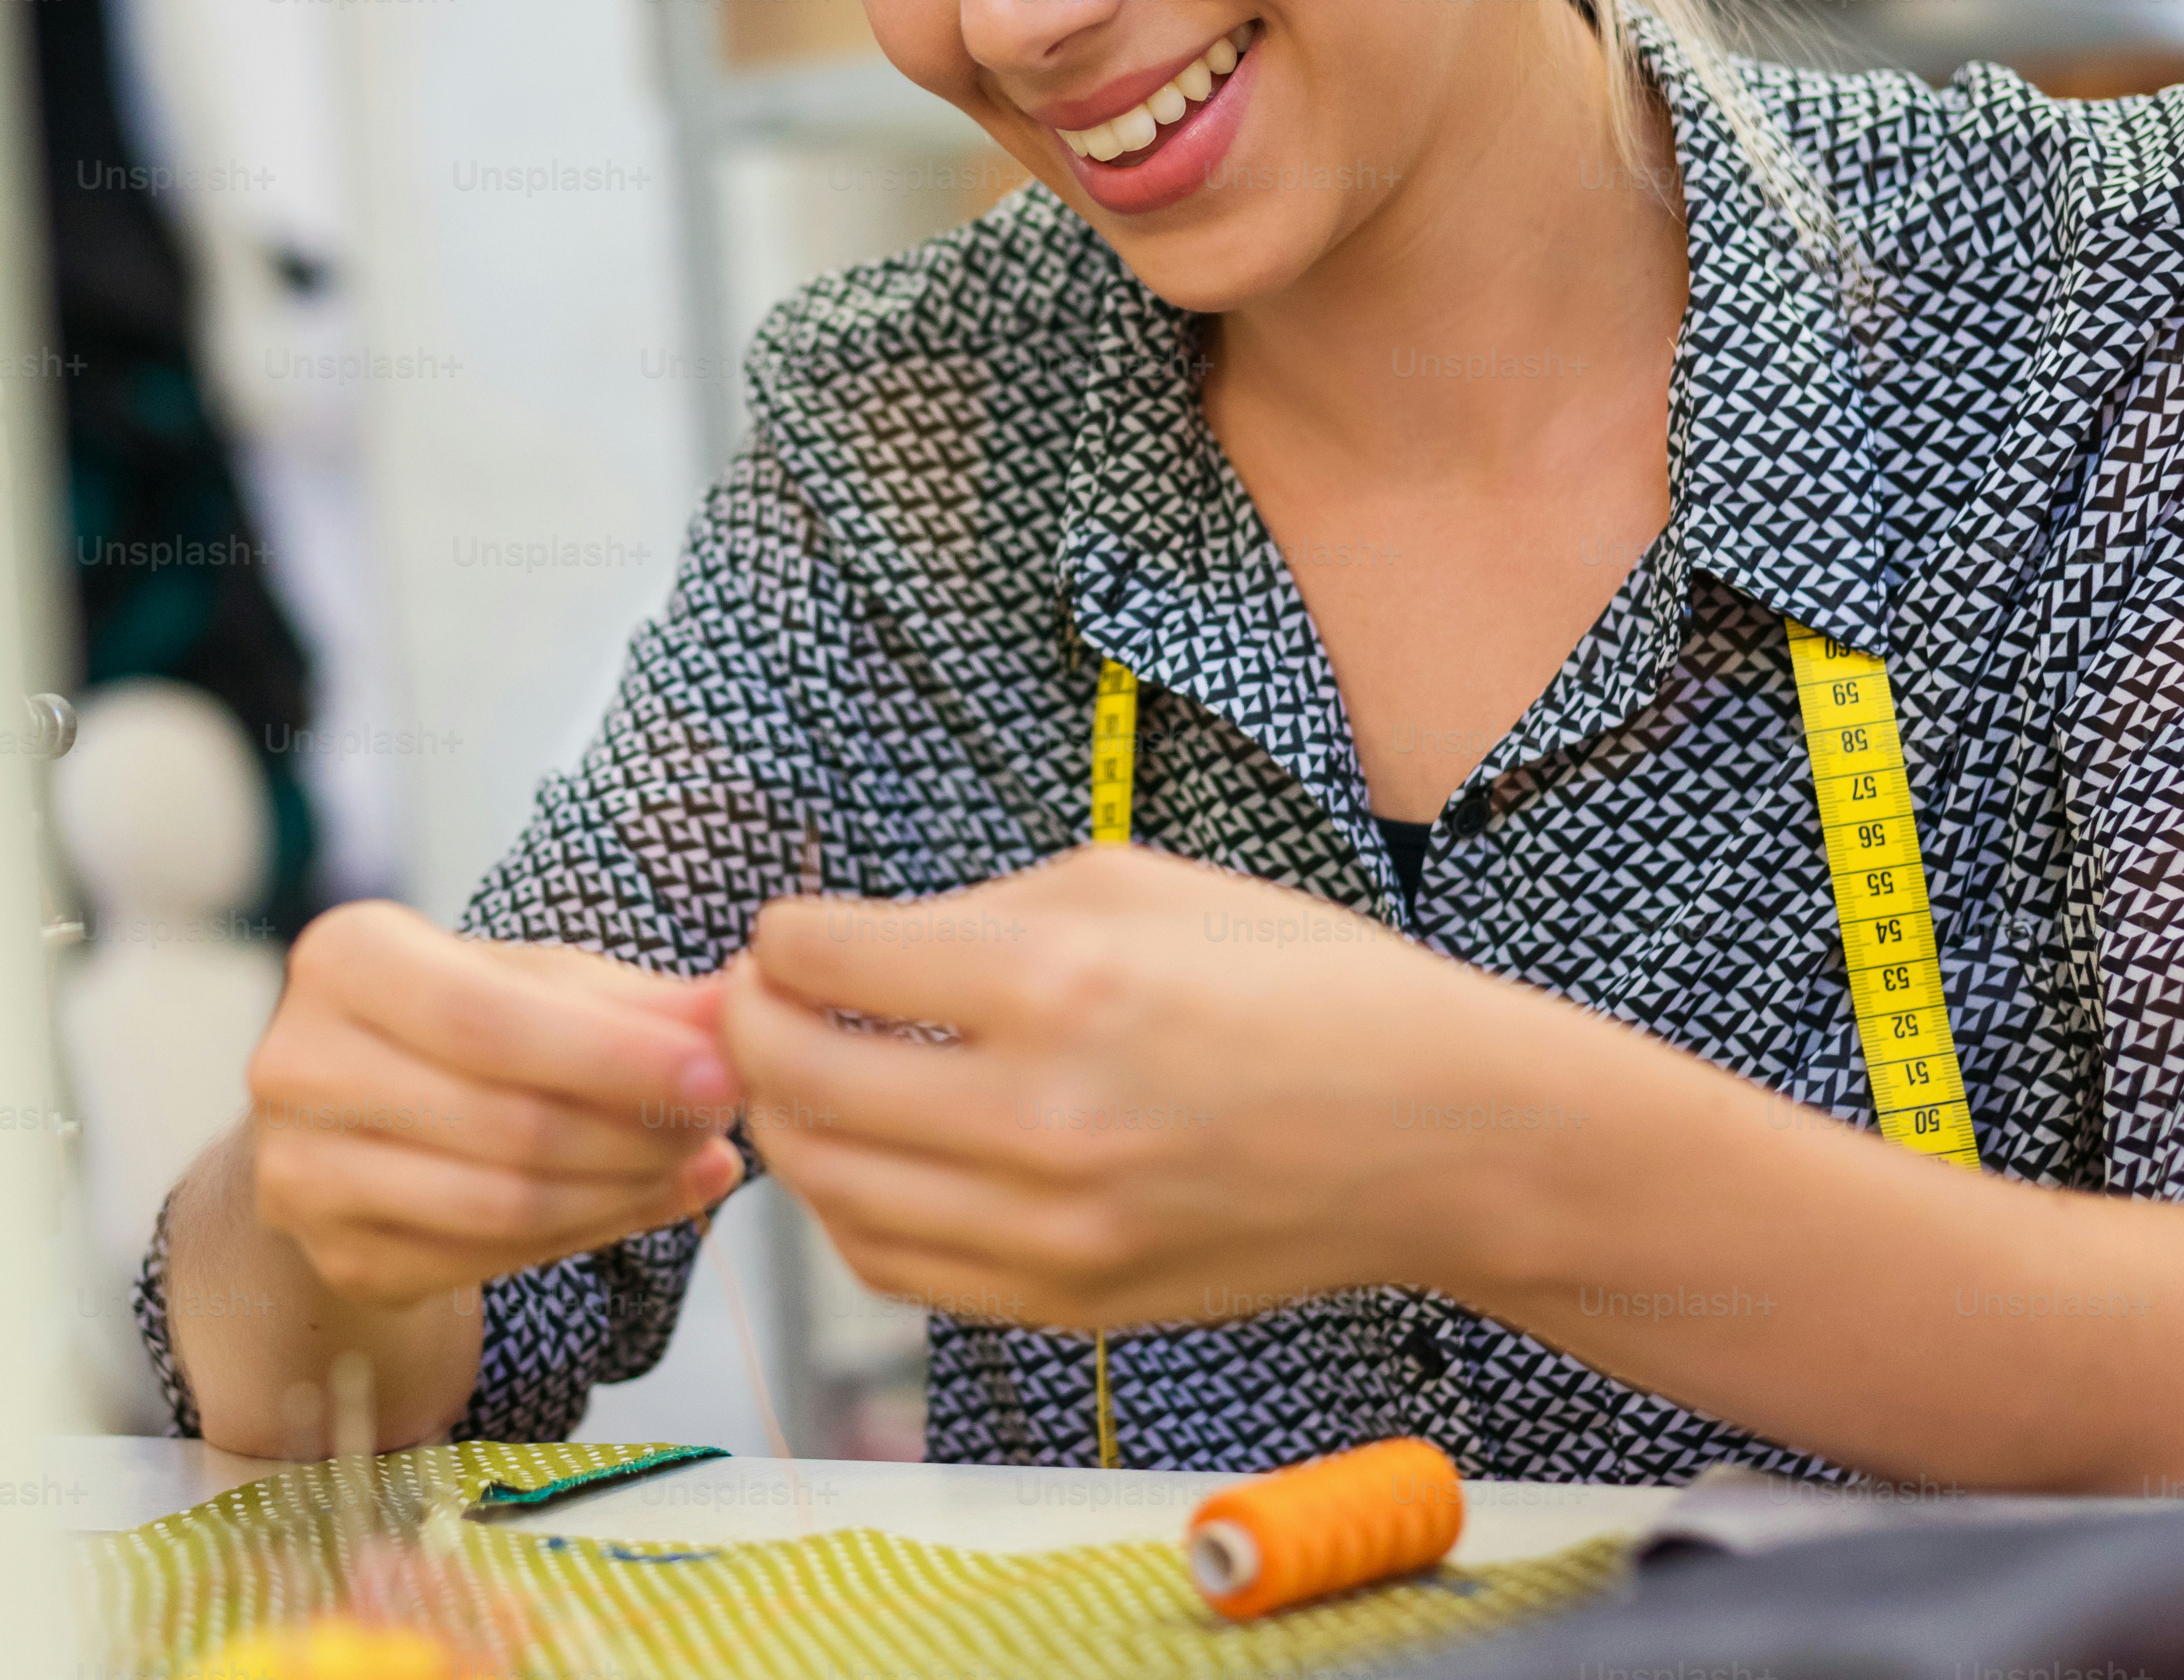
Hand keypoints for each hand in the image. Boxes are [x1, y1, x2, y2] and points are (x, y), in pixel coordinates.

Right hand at [247, 901, 744, 1307]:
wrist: (356, 1118)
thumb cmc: (462, 1029)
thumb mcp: (540, 987)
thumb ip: (636, 998)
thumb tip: (743, 999)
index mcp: (345, 960)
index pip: (484, 1018)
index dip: (611, 1054)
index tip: (722, 1068)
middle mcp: (299, 1063)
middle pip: (502, 1119)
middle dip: (636, 1129)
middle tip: (723, 1119)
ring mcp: (305, 1172)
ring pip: (501, 1203)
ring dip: (625, 1189)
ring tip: (697, 1159)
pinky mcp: (342, 1256)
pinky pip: (489, 1259)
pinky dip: (590, 1233)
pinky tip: (651, 1200)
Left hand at [720, 849, 1566, 1331]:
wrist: (1436, 1131)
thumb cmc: (1297, 983)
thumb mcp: (1133, 884)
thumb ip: (970, 915)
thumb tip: (840, 949)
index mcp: (1058, 981)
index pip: (821, 962)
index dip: (781, 939)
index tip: (790, 937)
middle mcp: (1044, 1114)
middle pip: (797, 1078)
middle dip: (746, 1028)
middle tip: (755, 1003)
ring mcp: (1055, 1226)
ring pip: (827, 1187)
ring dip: (786, 1124)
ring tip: (798, 1081)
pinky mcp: (1071, 1299)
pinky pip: (895, 1266)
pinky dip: (849, 1210)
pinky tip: (867, 1160)